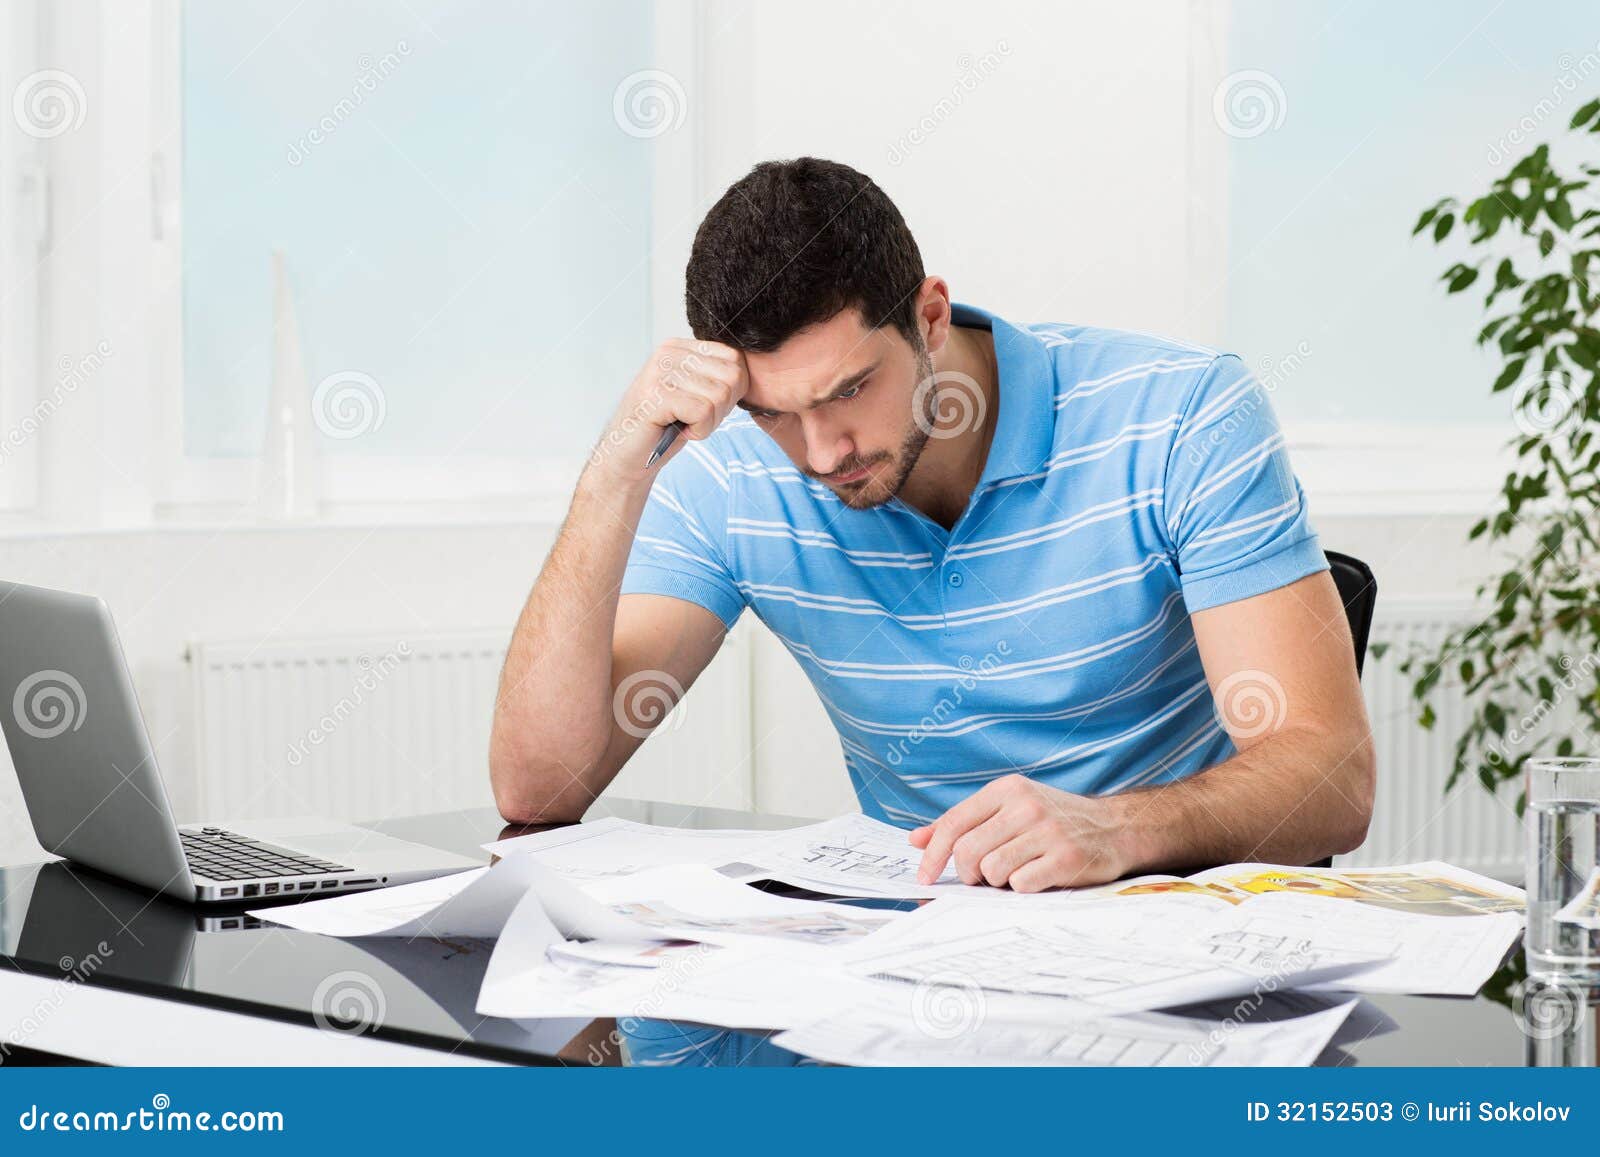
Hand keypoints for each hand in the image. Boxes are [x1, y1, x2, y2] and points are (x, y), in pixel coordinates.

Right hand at [591, 338, 747, 479]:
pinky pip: (704, 412)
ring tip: (684, 424)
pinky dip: (699, 430)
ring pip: (720, 395)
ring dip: (709, 422)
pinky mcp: (657, 395)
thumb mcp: (694, 393)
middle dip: (722, 408)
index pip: (735, 358)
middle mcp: (668, 353)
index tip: (705, 407)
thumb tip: (748, 372)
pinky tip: (679, 431)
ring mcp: (660, 372)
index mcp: (679, 347)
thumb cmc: (665, 428)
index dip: (731, 391)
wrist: (628, 457)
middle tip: (695, 419)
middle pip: (733, 376)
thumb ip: (716, 376)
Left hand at [907, 774, 1134, 892]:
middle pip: (969, 852)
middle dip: (969, 874)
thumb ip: (964, 823)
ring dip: (998, 882)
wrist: (1115, 828)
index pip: (954, 823)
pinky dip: (1023, 888)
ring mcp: (1047, 831)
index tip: (925, 876)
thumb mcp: (1009, 809)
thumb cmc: (1054, 821)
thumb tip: (916, 839)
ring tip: (1016, 873)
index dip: (933, 854)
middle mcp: (1025, 806)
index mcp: (1007, 790)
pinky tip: (1038, 878)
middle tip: (983, 877)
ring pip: (992, 871)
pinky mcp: (1066, 857)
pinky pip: (1021, 885)